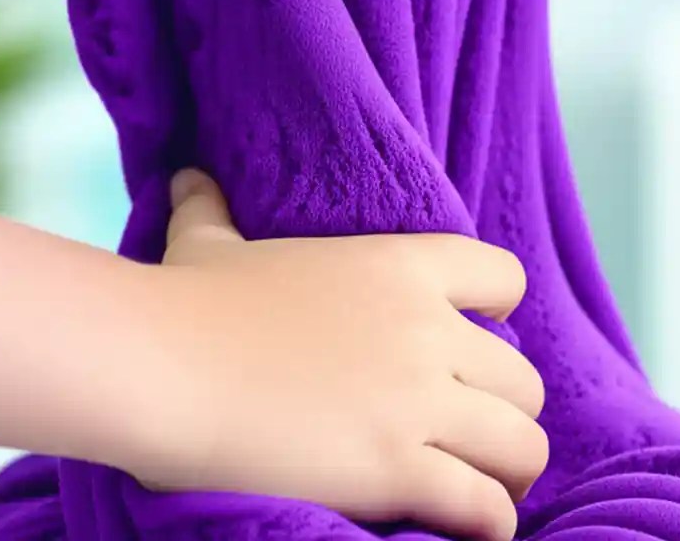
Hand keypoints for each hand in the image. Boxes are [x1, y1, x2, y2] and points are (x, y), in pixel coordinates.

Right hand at [120, 170, 544, 540]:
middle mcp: (425, 330)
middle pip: (524, 379)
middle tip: (478, 440)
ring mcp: (418, 400)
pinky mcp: (398, 468)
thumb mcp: (205, 243)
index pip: (502, 277)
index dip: (500, 312)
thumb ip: (211, 208)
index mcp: (396, 268)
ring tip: (489, 491)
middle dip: (508, 412)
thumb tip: (185, 175)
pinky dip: (489, 523)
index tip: (480, 340)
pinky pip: (485, 506)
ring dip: (510, 473)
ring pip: (523, 444)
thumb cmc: (181, 304)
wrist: (156, 367)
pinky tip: (472, 531)